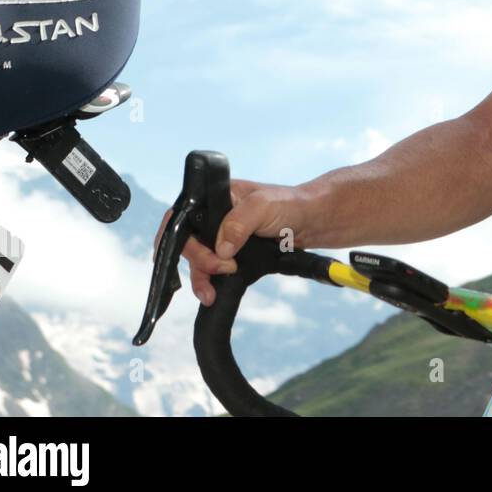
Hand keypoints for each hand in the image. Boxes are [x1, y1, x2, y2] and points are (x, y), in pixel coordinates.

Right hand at [152, 178, 299, 306]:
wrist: (314, 221)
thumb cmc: (291, 204)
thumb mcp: (263, 206)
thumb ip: (239, 223)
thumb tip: (221, 248)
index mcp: (216, 198)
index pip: (182, 216)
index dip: (177, 237)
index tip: (188, 255)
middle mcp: (214, 218)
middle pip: (188, 243)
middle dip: (200, 260)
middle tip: (223, 268)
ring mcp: (223, 237)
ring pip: (199, 261)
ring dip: (202, 277)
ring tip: (211, 293)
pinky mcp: (233, 255)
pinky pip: (214, 271)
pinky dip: (211, 283)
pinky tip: (214, 294)